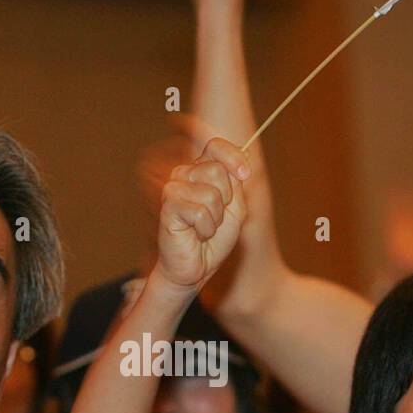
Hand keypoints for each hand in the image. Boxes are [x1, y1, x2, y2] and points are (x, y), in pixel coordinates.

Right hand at [156, 138, 248, 290]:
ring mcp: (173, 189)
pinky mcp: (167, 207)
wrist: (197, 266)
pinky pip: (199, 211)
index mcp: (200, 170)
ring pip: (210, 193)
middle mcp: (184, 175)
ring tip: (205, 228)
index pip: (215, 146)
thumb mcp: (236, 208)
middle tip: (216, 218)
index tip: (245, 175)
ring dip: (216, 218)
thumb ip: (237, 184)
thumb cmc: (215, 238)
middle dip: (226, 200)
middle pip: (216, 170)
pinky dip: (205, 228)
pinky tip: (196, 235)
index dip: (233, 157)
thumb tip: (239, 164)